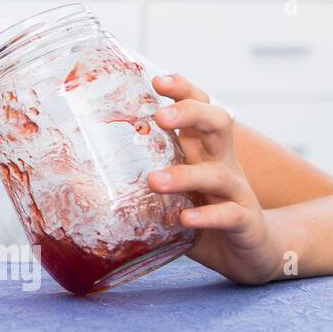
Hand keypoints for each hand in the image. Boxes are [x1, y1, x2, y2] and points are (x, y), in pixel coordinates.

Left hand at [147, 73, 280, 284]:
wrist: (250, 250)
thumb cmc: (202, 210)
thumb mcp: (173, 186)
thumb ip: (142, 173)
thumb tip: (82, 169)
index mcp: (203, 149)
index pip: (200, 107)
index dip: (183, 91)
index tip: (156, 81)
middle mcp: (223, 164)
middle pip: (218, 124)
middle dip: (191, 113)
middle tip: (159, 117)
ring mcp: (237, 192)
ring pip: (218, 173)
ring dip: (185, 175)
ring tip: (154, 181)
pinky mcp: (245, 223)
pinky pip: (230, 215)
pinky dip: (208, 216)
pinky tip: (185, 218)